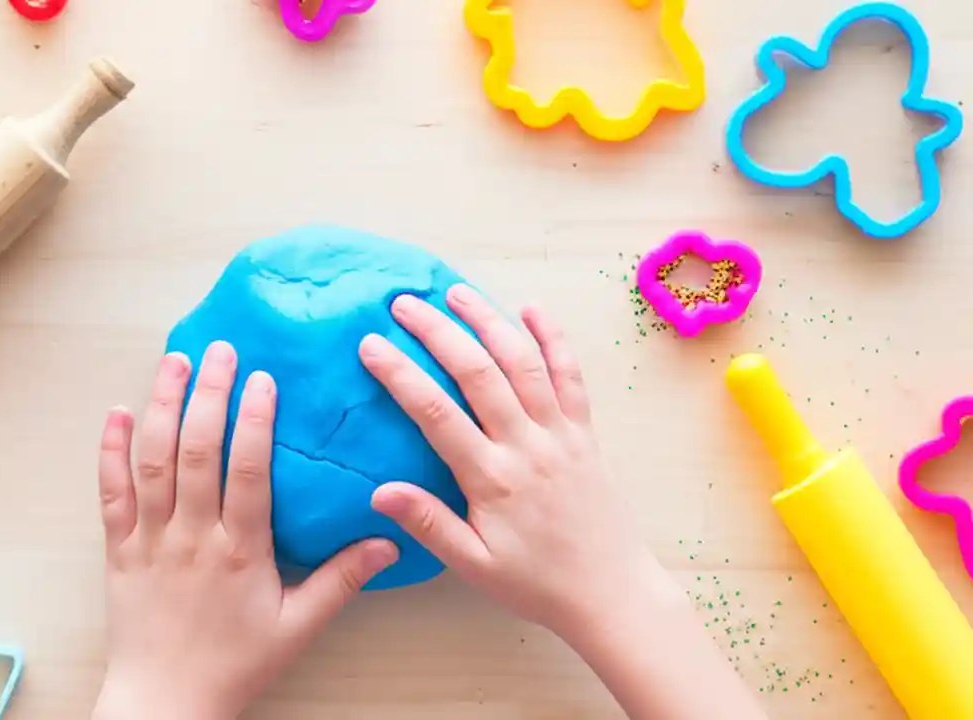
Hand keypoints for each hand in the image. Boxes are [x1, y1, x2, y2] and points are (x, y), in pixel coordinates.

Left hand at [93, 343, 398, 719]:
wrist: (165, 702)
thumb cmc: (235, 664)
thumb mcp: (298, 626)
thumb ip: (341, 580)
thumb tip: (389, 541)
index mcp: (239, 551)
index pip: (248, 472)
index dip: (255, 422)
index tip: (263, 379)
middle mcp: (192, 536)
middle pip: (197, 451)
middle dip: (207, 393)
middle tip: (219, 349)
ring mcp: (150, 540)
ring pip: (152, 461)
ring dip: (161, 406)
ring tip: (173, 360)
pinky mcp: (118, 550)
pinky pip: (110, 493)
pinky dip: (110, 450)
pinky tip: (117, 413)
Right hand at [361, 286, 764, 719]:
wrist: (610, 592)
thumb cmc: (536, 582)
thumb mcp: (474, 565)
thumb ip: (429, 524)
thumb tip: (379, 492)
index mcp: (493, 478)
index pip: (437, 413)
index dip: (401, 374)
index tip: (371, 345)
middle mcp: (527, 445)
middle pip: (478, 371)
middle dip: (438, 331)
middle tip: (403, 304)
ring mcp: (561, 433)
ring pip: (523, 362)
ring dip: (489, 320)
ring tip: (455, 292)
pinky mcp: (585, 432)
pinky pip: (570, 374)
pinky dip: (553, 337)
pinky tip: (532, 309)